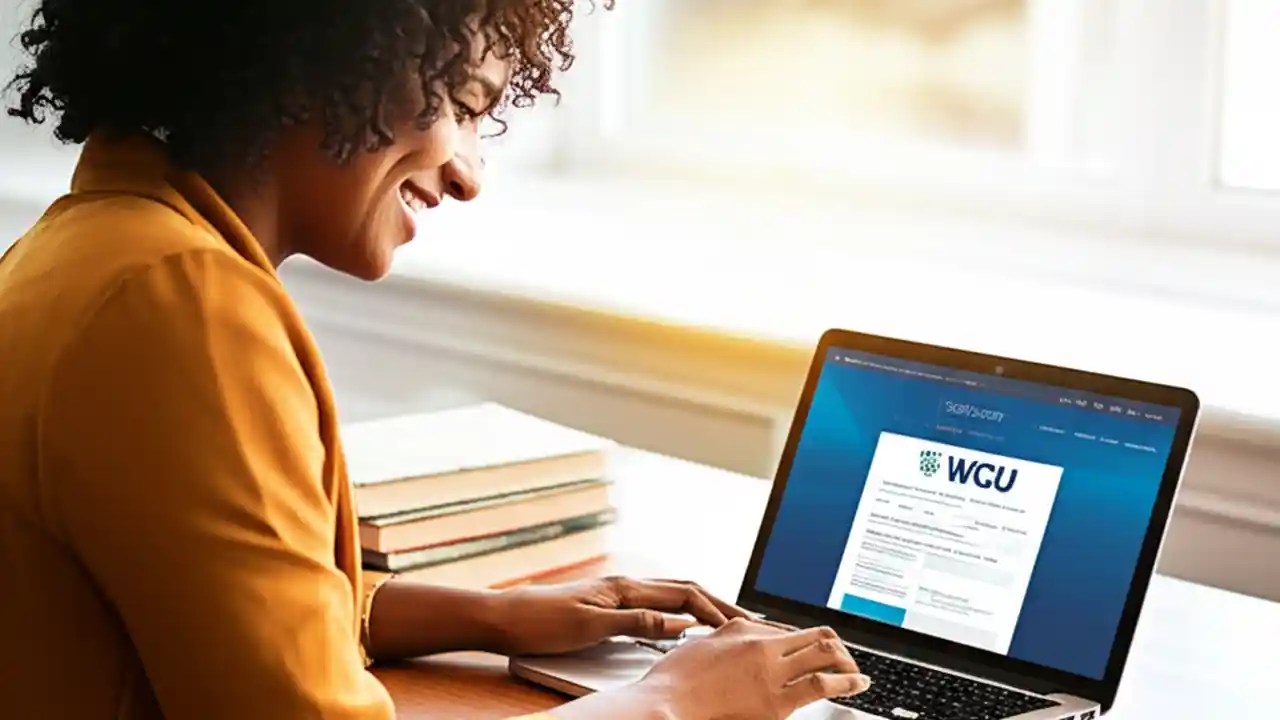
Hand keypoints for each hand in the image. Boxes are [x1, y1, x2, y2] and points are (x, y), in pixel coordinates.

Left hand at [489, 576, 752, 655]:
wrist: (502, 618)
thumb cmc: (540, 622)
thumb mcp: (591, 625)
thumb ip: (638, 622)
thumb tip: (682, 622)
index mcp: (625, 587)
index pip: (684, 593)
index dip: (715, 609)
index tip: (740, 626)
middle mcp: (624, 585)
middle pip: (684, 589)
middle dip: (718, 603)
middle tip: (748, 620)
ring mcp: (615, 594)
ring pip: (670, 596)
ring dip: (700, 606)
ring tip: (725, 621)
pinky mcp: (605, 606)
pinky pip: (654, 606)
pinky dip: (678, 612)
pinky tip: (682, 626)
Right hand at [637, 619, 871, 718]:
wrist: (666, 702)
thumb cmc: (675, 680)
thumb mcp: (703, 643)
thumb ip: (729, 637)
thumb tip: (744, 631)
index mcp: (743, 630)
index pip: (792, 630)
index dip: (814, 639)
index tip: (823, 648)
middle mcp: (763, 647)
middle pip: (816, 638)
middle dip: (838, 650)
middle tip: (848, 662)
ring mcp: (771, 673)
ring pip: (825, 657)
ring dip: (847, 665)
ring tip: (857, 675)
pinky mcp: (776, 701)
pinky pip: (820, 685)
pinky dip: (845, 683)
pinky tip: (854, 686)